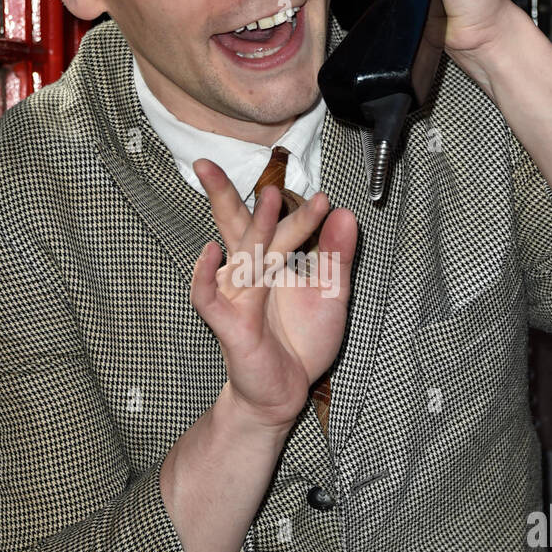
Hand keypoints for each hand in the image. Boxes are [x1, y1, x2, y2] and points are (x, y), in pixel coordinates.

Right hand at [190, 160, 357, 428]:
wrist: (284, 391)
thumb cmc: (300, 341)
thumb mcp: (330, 294)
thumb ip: (336, 257)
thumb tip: (345, 214)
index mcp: (267, 263)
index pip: (272, 226)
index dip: (295, 210)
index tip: (323, 197)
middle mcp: (246, 274)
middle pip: (235, 226)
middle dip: (223, 192)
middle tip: (210, 161)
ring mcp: (235, 297)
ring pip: (241, 255)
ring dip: (255, 226)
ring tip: (269, 197)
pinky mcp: (230, 324)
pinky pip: (209, 298)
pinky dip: (205, 276)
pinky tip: (209, 253)